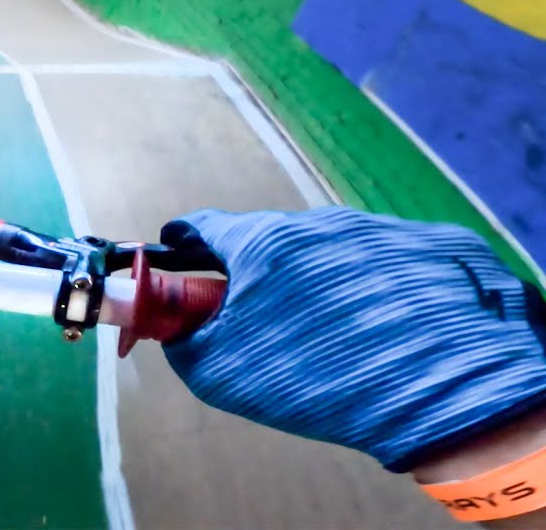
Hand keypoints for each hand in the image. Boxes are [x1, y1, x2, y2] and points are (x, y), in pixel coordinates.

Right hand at [159, 206, 545, 471]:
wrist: (440, 393)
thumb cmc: (313, 377)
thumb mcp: (219, 373)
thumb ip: (181, 340)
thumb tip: (177, 326)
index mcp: (261, 241)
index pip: (201, 227)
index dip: (180, 248)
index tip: (176, 265)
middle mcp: (316, 222)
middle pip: (264, 241)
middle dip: (250, 276)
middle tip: (256, 322)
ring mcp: (376, 230)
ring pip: (322, 253)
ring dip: (309, 284)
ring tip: (328, 335)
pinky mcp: (428, 246)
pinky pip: (377, 263)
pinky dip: (363, 289)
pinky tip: (375, 331)